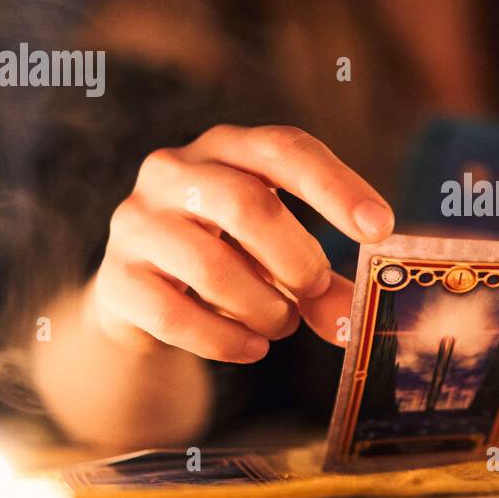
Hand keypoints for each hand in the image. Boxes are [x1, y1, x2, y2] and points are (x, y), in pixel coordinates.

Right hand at [85, 124, 393, 362]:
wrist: (141, 300)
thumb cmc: (228, 262)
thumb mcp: (278, 260)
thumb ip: (320, 284)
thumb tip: (353, 322)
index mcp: (226, 148)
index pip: (284, 149)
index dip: (337, 187)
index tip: (382, 228)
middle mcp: (173, 171)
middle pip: (248, 204)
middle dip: (296, 257)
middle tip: (316, 289)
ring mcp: (136, 223)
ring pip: (211, 265)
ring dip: (263, 307)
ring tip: (282, 324)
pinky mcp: (116, 280)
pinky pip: (174, 314)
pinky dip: (224, 339)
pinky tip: (250, 349)